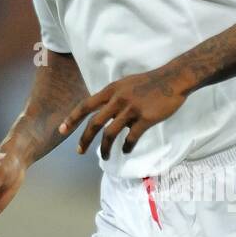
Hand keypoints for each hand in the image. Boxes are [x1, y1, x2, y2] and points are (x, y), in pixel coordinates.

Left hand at [58, 67, 189, 158]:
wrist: (173, 79)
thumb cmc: (151, 82)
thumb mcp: (126, 84)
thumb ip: (114, 97)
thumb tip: (106, 114)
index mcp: (111, 90)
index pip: (86, 105)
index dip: (72, 119)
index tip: (62, 130)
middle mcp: (118, 100)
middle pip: (95, 123)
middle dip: (85, 139)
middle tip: (79, 151)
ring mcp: (131, 109)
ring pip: (110, 133)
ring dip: (105, 148)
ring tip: (105, 156)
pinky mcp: (145, 118)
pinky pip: (131, 137)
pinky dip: (127, 146)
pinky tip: (126, 150)